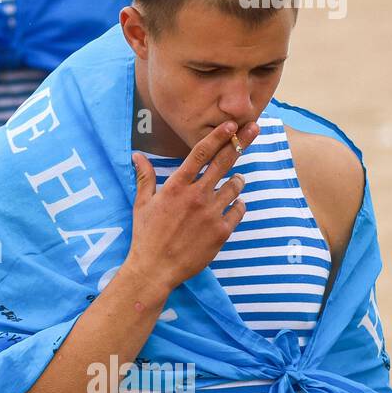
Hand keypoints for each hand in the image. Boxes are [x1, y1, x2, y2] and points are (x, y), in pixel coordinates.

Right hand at [123, 120, 259, 293]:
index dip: (218, 136)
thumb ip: (145, 177)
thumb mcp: (142, 203)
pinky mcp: (222, 232)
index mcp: (177, 186)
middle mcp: (196, 196)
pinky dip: (238, 205)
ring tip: (236, 179)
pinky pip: (238, 210)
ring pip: (234, 186)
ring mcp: (211, 214)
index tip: (231, 124)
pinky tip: (234, 204)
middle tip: (254, 128)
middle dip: (241, 142)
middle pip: (224, 163)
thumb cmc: (146, 235)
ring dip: (237, 180)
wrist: (155, 268)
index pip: (201, 153)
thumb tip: (137, 155)